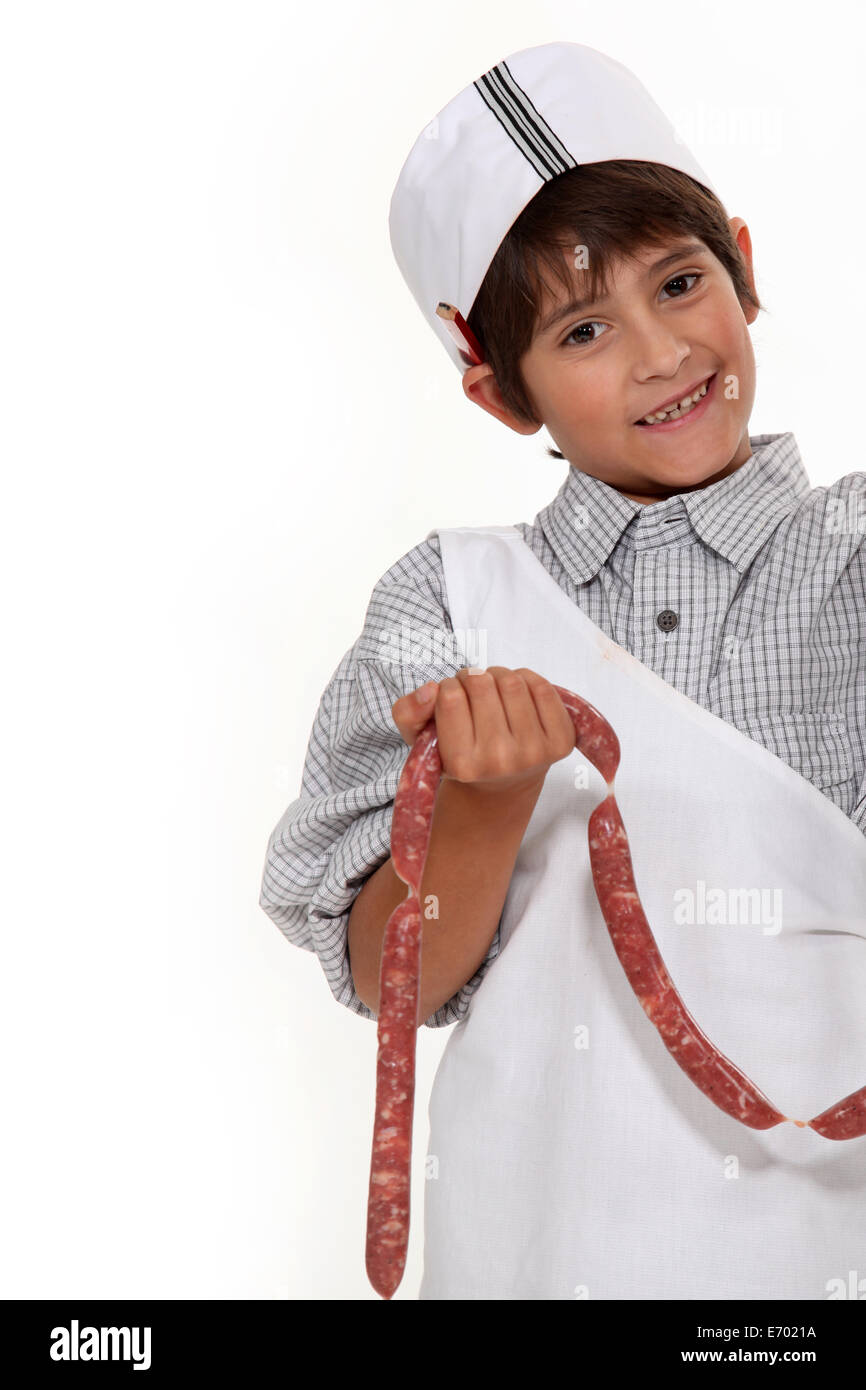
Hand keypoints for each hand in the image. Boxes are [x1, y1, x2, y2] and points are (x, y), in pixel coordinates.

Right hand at [391, 667, 574, 794]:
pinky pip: (543, 687)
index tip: (451, 698)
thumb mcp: (421, 740)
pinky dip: (527, 679)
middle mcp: (500, 761)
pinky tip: (517, 694)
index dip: (447, 687)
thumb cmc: (460, 755)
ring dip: (498, 675)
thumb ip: (408, 712)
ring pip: (512, 681)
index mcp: (462, 765)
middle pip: (481, 684)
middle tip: (472, 690)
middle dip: (472, 677)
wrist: (503, 785)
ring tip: (493, 691)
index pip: (450, 696)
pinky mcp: (560, 741)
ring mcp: (534, 752)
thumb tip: (431, 690)